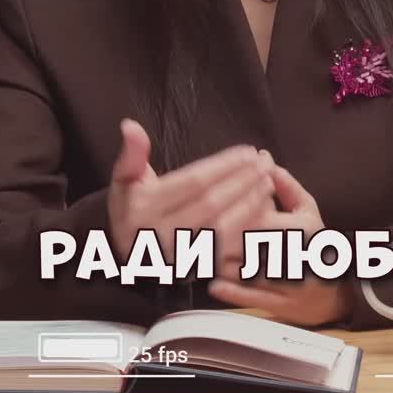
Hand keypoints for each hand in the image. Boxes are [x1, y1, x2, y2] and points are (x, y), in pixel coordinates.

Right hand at [107, 119, 274, 264]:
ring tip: (268, 181)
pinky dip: (250, 229)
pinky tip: (265, 208)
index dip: (223, 166)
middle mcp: (163, 233)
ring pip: (224, 228)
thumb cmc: (130, 207)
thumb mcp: (124, 179)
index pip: (192, 183)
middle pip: (211, 204)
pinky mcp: (197, 267)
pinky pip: (230, 248)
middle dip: (243, 180)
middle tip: (265, 162)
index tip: (248, 151)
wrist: (129, 255)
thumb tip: (130, 125)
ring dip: (251, 203)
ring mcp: (181, 254)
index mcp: (146, 208)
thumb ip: (132, 153)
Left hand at [208, 152, 354, 326]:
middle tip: (197, 230)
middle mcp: (298, 254)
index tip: (211, 203)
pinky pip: (253, 298)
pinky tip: (214, 284)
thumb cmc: (313, 243)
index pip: (262, 216)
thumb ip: (286, 185)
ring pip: (250, 272)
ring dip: (222, 264)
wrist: (333, 292)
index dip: (234, 209)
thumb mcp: (307, 208)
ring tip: (200, 254)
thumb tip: (264, 159)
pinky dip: (231, 291)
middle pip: (251, 244)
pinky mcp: (282, 305)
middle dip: (222, 237)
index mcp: (304, 227)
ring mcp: (291, 282)